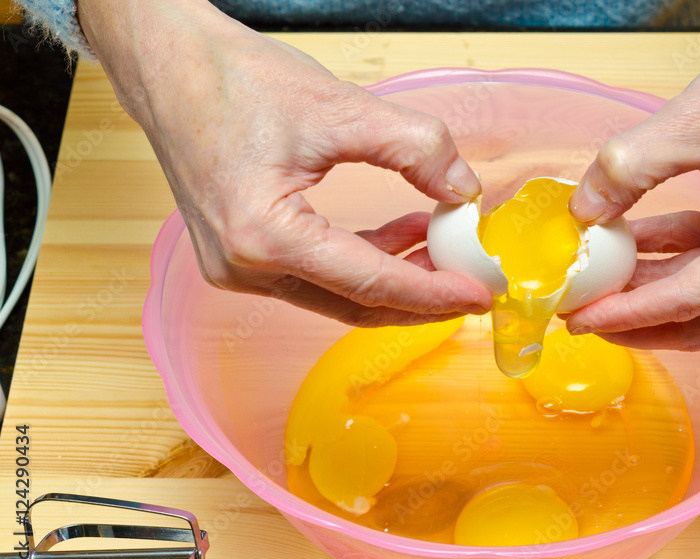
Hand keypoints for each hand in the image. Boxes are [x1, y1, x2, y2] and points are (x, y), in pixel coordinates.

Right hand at [79, 0, 490, 326]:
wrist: (169, 63)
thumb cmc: (234, 80)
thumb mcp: (342, 107)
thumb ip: (417, 148)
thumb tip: (463, 190)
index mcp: (263, 237)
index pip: (370, 282)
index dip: (433, 292)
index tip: (479, 293)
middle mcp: (244, 267)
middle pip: (354, 303)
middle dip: (420, 297)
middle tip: (472, 286)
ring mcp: (238, 268)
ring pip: (337, 294)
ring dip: (394, 277)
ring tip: (445, 250)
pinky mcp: (241, 256)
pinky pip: (315, 274)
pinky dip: (361, 261)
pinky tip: (402, 237)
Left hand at [566, 1, 699, 349]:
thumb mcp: (691, 123)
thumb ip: (628, 170)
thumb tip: (583, 213)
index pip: (688, 301)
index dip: (626, 314)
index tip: (578, 319)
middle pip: (697, 320)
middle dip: (634, 321)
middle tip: (578, 316)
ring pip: (696, 298)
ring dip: (643, 290)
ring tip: (590, 282)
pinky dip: (661, 258)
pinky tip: (619, 247)